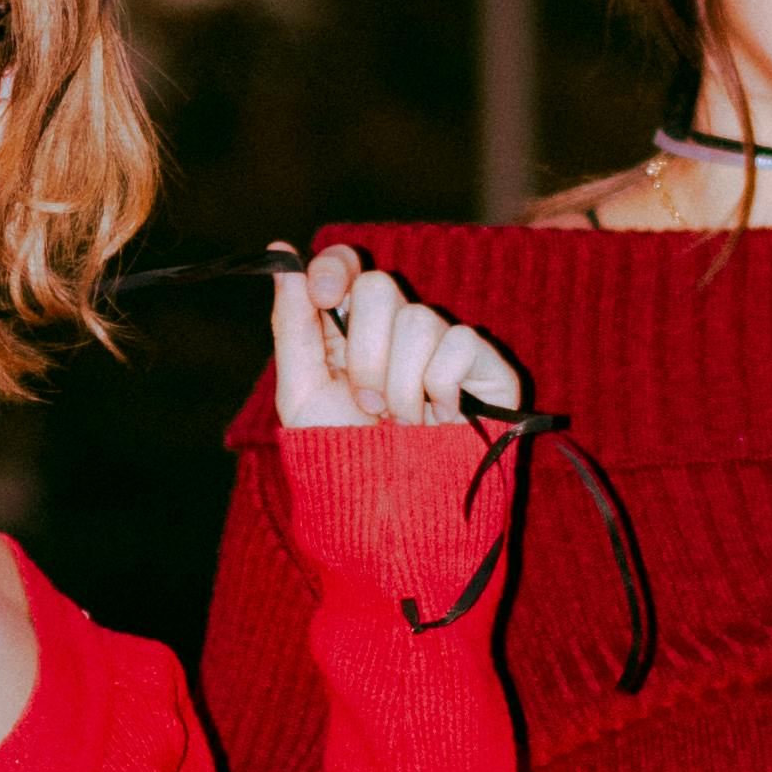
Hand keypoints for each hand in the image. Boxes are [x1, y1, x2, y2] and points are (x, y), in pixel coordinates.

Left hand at [270, 248, 525, 436]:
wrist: (389, 515)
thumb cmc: (343, 460)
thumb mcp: (302, 393)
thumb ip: (293, 324)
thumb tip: (284, 256)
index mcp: (352, 330)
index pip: (350, 266)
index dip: (338, 268)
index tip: (326, 297)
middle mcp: (400, 331)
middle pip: (381, 287)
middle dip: (364, 352)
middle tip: (366, 402)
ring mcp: (446, 348)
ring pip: (418, 320)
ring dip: (399, 384)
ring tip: (401, 422)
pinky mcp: (488, 369)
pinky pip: (459, 344)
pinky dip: (440, 389)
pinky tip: (439, 420)